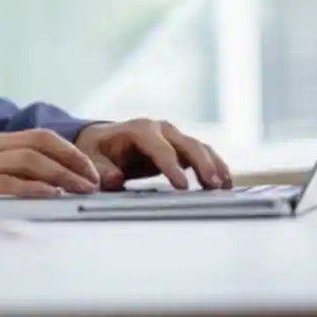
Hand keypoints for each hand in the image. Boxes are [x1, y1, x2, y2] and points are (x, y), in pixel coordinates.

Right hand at [0, 130, 101, 213]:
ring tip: (81, 190)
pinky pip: (8, 182)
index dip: (69, 151)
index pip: (40, 136)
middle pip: (41, 145)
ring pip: (30, 161)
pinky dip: (33, 188)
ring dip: (62, 174)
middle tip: (93, 181)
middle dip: (73, 161)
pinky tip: (49, 195)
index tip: (88, 168)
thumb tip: (34, 181)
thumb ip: (0, 168)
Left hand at [74, 118, 232, 190]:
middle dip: (202, 164)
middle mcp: (160, 129)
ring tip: (224, 187)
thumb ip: (101, 170)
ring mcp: (173, 136)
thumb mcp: (90, 159)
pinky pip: (203, 154)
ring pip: (199, 147)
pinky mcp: (181, 147)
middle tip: (213, 186)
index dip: (171, 166)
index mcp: (138, 129)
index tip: (182, 186)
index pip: (158, 147)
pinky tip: (225, 183)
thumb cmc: (97, 151)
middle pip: (186, 144)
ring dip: (214, 165)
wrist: (102, 141)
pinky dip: (215, 166)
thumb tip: (115, 179)